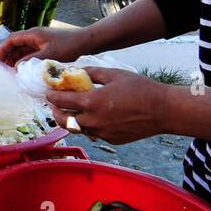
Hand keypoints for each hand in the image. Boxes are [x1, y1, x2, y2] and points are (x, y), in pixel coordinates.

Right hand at [0, 25, 89, 65]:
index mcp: (33, 34)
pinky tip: (26, 69)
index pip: (12, 40)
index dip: (2, 50)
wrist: (88, 42)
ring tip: (12, 70)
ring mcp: (42, 41)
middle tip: (2, 68)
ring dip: (17, 58)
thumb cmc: (69, 46)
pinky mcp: (48, 47)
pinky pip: (32, 53)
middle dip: (8, 55)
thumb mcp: (49, 55)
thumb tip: (17, 67)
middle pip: (16, 44)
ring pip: (24, 49)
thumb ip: (31, 60)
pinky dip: (26, 60)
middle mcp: (36, 36)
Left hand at [46, 68, 167, 144]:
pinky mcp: (111, 139)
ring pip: (78, 129)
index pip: (62, 101)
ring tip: (72, 112)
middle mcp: (93, 120)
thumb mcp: (115, 74)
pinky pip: (95, 133)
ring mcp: (102, 133)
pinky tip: (95, 117)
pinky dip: (91, 126)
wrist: (162, 110)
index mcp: (91, 102)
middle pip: (64, 121)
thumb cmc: (140, 89)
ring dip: (72, 120)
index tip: (49, 93)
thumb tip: (79, 71)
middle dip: (56, 113)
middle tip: (55, 106)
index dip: (52, 97)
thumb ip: (93, 73)